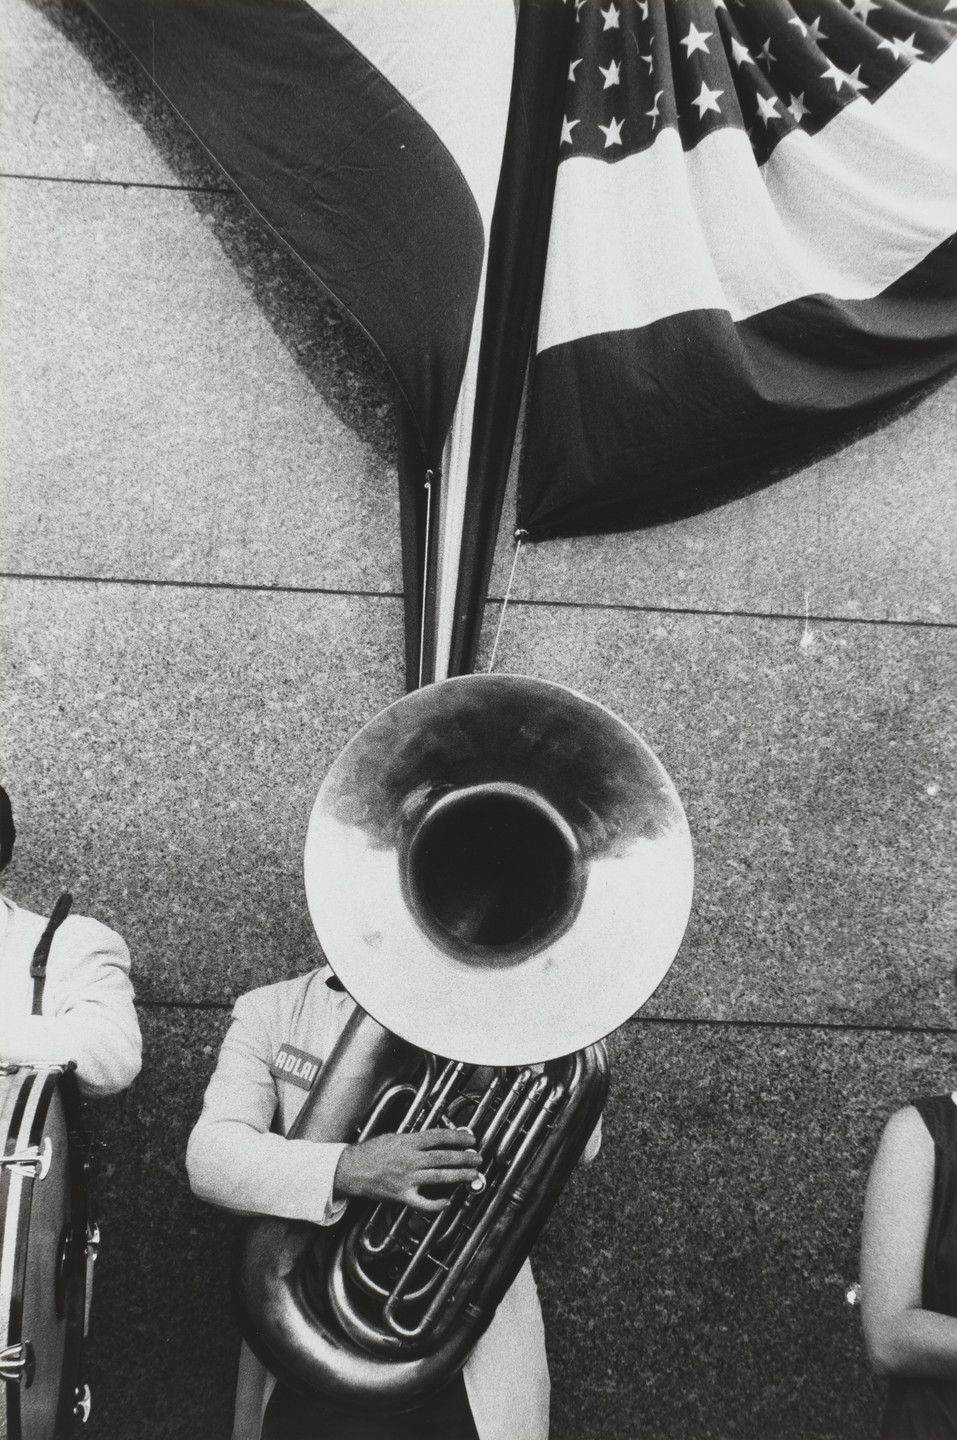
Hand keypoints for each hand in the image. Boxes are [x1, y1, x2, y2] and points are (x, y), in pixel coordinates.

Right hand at [334, 1129, 480, 1213]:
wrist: (351, 1170)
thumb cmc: (370, 1152)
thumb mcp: (393, 1137)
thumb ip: (414, 1139)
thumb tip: (435, 1139)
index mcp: (408, 1142)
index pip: (439, 1137)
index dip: (457, 1137)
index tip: (470, 1138)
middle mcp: (410, 1159)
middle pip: (444, 1157)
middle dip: (464, 1157)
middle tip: (477, 1157)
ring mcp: (407, 1178)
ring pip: (439, 1177)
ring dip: (459, 1176)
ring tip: (472, 1175)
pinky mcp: (402, 1195)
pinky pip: (423, 1202)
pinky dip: (437, 1204)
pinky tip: (447, 1202)